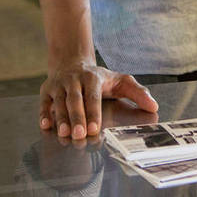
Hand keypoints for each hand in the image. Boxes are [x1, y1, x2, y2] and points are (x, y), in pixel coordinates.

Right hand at [39, 61, 157, 138]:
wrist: (72, 62)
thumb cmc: (99, 78)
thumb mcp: (120, 81)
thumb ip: (137, 92)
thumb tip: (153, 105)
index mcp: (92, 77)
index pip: (93, 96)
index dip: (93, 112)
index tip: (95, 129)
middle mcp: (74, 79)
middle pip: (75, 100)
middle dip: (77, 118)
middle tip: (79, 135)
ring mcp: (59, 84)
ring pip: (59, 103)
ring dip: (61, 119)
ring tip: (64, 134)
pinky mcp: (47, 90)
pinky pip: (44, 103)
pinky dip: (44, 114)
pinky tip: (45, 125)